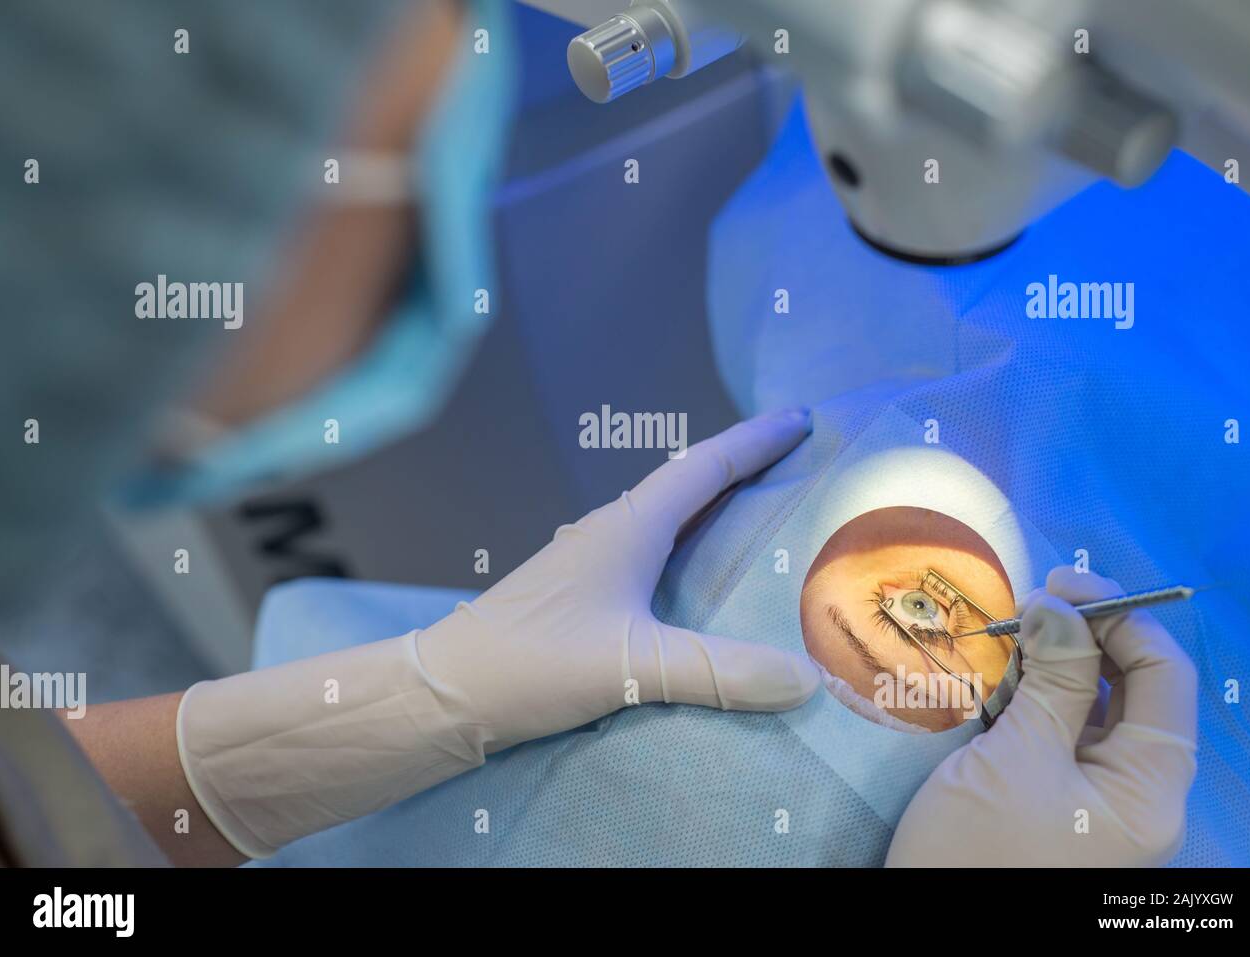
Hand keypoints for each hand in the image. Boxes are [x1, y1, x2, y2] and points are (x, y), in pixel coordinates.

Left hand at [416, 407, 821, 751]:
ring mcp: (592, 564)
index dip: (757, 441)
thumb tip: (805, 678)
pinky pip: (653, 558)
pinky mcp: (582, 598)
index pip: (706, 466)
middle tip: (801, 467)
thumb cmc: (528, 662)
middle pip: (691, 486)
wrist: (445, 692)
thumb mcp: (632, 665)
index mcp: (627, 527)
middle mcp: (611, 533)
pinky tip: (704, 588)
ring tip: (766, 523)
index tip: (803, 418)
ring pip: (669, 523)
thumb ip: (719, 672)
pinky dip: (690, 555)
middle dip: (746, 470)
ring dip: (716, 513)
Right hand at [885, 567, 1197, 866]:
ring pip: (1090, 706)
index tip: (1060, 584)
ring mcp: (1092, 797)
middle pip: (1130, 688)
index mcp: (1149, 789)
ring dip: (1051, 663)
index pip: (1164, 677)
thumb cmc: (978, 851)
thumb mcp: (1018, 758)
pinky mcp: (1052, 799)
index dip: (1121, 618)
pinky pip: (1057, 732)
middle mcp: (1132, 791)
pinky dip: (1031, 696)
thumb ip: (1054, 679)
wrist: (924, 931)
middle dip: (1082, 636)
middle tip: (1026, 602)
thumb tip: (1061, 606)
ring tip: (1005, 636)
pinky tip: (997, 677)